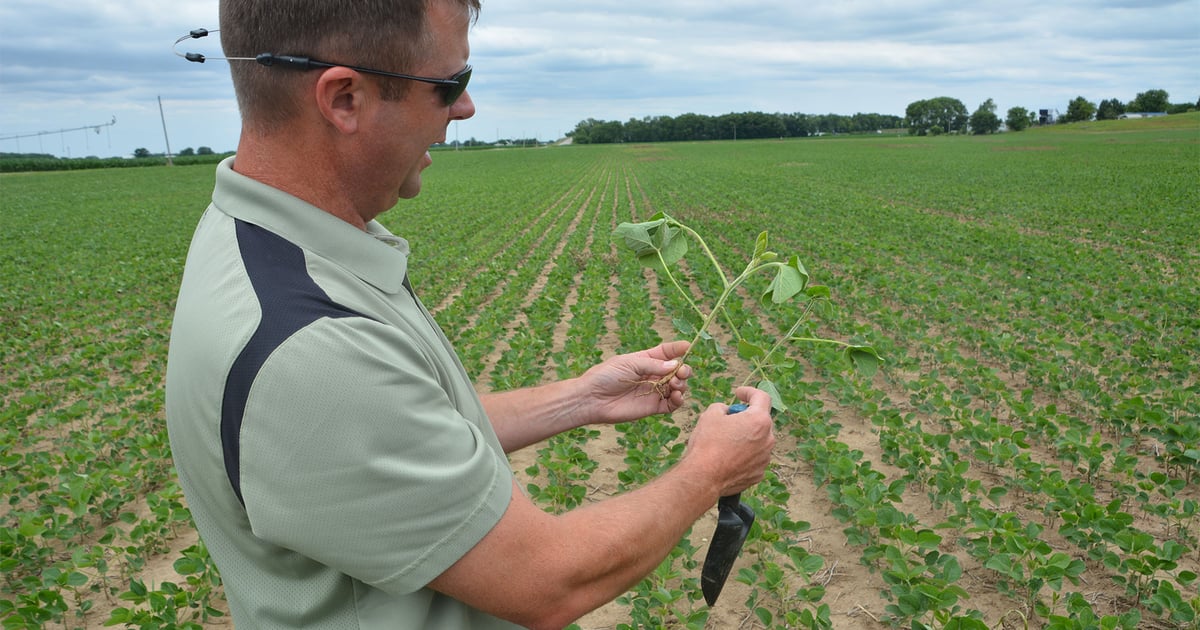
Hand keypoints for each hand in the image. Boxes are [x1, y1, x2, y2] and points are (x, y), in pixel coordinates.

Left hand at [577, 340, 692, 423]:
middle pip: (676, 371)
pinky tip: (677, 396)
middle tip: (681, 372)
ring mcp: (653, 391)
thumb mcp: (630, 363)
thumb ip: (653, 365)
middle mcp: (652, 375)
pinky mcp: (652, 407)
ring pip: (677, 387)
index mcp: (645, 360)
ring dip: (682, 385)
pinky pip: (671, 404)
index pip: (666, 352)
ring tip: (675, 384)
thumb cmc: (606, 375)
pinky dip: (678, 400)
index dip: (678, 349)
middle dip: (684, 370)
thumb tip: (675, 365)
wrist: (592, 398)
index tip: (688, 346)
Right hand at [684, 387, 774, 496]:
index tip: (738, 394)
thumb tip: (727, 412)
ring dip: (746, 437)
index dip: (749, 392)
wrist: (704, 477)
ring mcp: (765, 458)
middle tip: (728, 420)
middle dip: (746, 417)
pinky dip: (744, 455)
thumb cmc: (707, 443)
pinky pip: (753, 458)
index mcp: (759, 420)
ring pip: (758, 441)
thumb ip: (723, 407)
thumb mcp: (710, 415)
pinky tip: (727, 458)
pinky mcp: (759, 473)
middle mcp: (768, 439)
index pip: (762, 397)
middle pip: (760, 421)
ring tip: (725, 442)